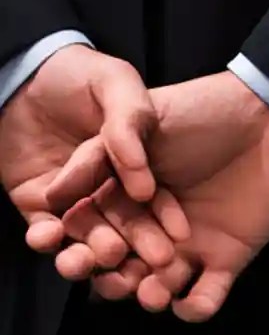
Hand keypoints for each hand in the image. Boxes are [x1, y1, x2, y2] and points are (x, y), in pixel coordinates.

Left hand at [0, 45, 184, 278]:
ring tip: (103, 255)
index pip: (156, 197)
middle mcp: (106, 186)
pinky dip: (47, 239)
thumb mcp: (117, 84)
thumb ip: (131, 121)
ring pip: (87, 234)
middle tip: (153, 260)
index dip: (168, 217)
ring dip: (93, 251)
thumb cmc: (77, 74)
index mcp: (135, 163)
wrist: (22, 75)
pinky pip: (44, 229)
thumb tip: (143, 179)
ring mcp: (71, 198)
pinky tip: (50, 237)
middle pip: (125, 222)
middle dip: (139, 243)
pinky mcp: (35, 205)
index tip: (180, 236)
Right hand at [48, 71, 268, 321]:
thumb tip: (50, 194)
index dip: (83, 240)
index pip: (95, 226)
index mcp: (126, 192)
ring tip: (153, 292)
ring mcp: (190, 243)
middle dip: (113, 275)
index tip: (79, 250)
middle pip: (123, 261)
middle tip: (117, 273)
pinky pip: (207, 294)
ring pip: (159, 283)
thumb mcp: (145, 119)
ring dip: (151, 294)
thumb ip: (101, 152)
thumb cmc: (206, 110)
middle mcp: (153, 223)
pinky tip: (189, 302)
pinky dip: (196, 306)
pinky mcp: (229, 257)